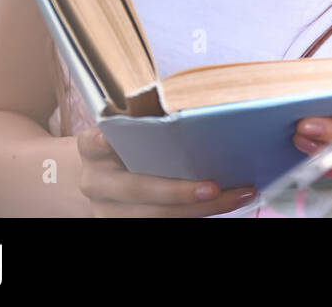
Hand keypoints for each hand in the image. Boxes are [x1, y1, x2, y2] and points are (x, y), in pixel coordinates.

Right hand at [76, 126, 256, 216]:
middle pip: (137, 189)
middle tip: (213, 188)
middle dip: (177, 192)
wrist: (104, 174)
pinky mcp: (126, 223)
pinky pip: (166, 221)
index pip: (92, 142)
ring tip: (239, 195)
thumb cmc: (126, 142)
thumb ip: (143, 121)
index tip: (107, 138)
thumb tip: (190, 108)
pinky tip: (229, 200)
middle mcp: (96, 183)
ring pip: (155, 215)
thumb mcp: (125, 128)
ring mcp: (109, 210)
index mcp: (92, 149)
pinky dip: (199, 212)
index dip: (100, 141)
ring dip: (201, 208)